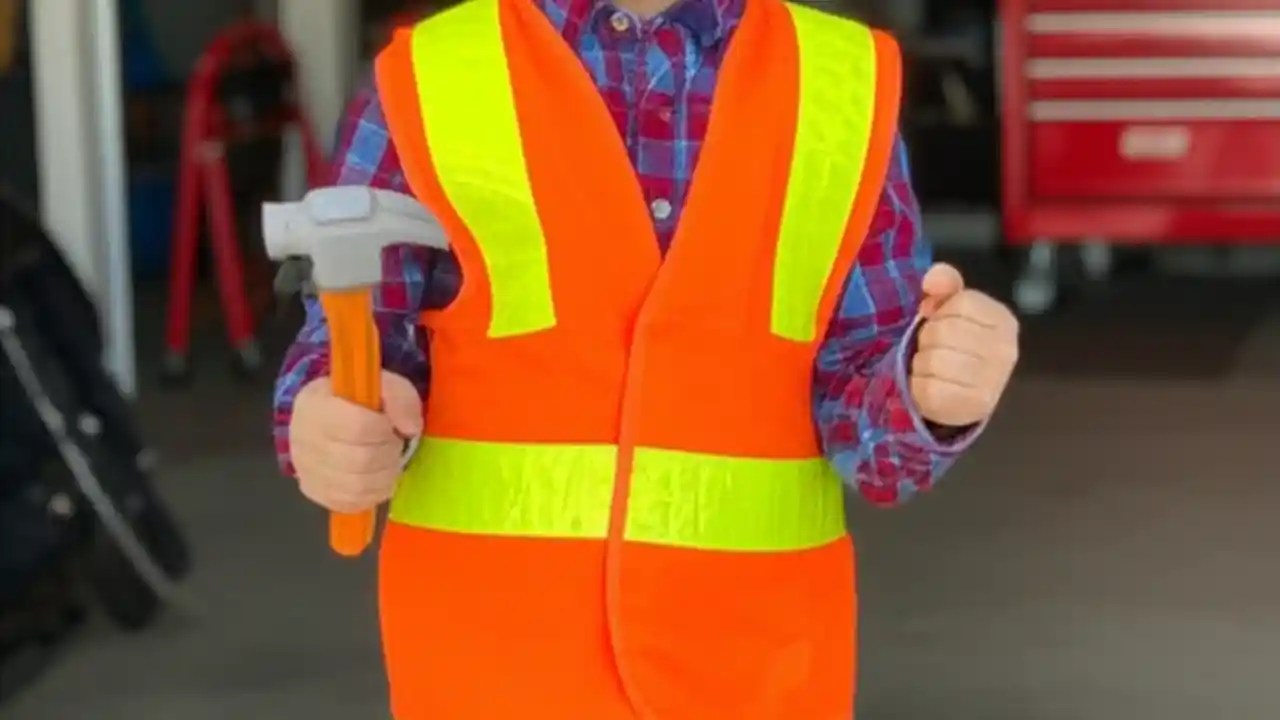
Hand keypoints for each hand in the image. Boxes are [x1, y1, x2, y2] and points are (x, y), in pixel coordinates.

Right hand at [289, 371, 422, 512]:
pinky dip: (373, 493)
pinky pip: (350, 502)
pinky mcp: (314, 492)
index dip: (384, 430)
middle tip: (393, 444)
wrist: (320, 420)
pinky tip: (377, 477)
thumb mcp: (380, 385)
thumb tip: (411, 428)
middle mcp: (304, 440)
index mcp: (316, 405)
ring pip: (357, 486)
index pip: (358, 427)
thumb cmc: (353, 400)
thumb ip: (399, 397)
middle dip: (388, 454)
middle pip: (359, 460)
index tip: (390, 425)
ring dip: (385, 475)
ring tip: (387, 460)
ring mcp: (306, 469)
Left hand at [910, 263, 1018, 427]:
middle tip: (937, 349)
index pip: (963, 302)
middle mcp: (1006, 350)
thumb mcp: (953, 307)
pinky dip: (919, 387)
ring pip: (933, 360)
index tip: (945, 323)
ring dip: (922, 364)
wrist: (962, 393)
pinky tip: (932, 386)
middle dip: (928, 339)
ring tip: (934, 369)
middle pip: (944, 331)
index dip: (942, 312)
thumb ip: (945, 283)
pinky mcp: (973, 406)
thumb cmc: (956, 344)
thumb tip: (932, 280)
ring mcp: (993, 381)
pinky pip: (927, 388)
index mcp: (1004, 320)